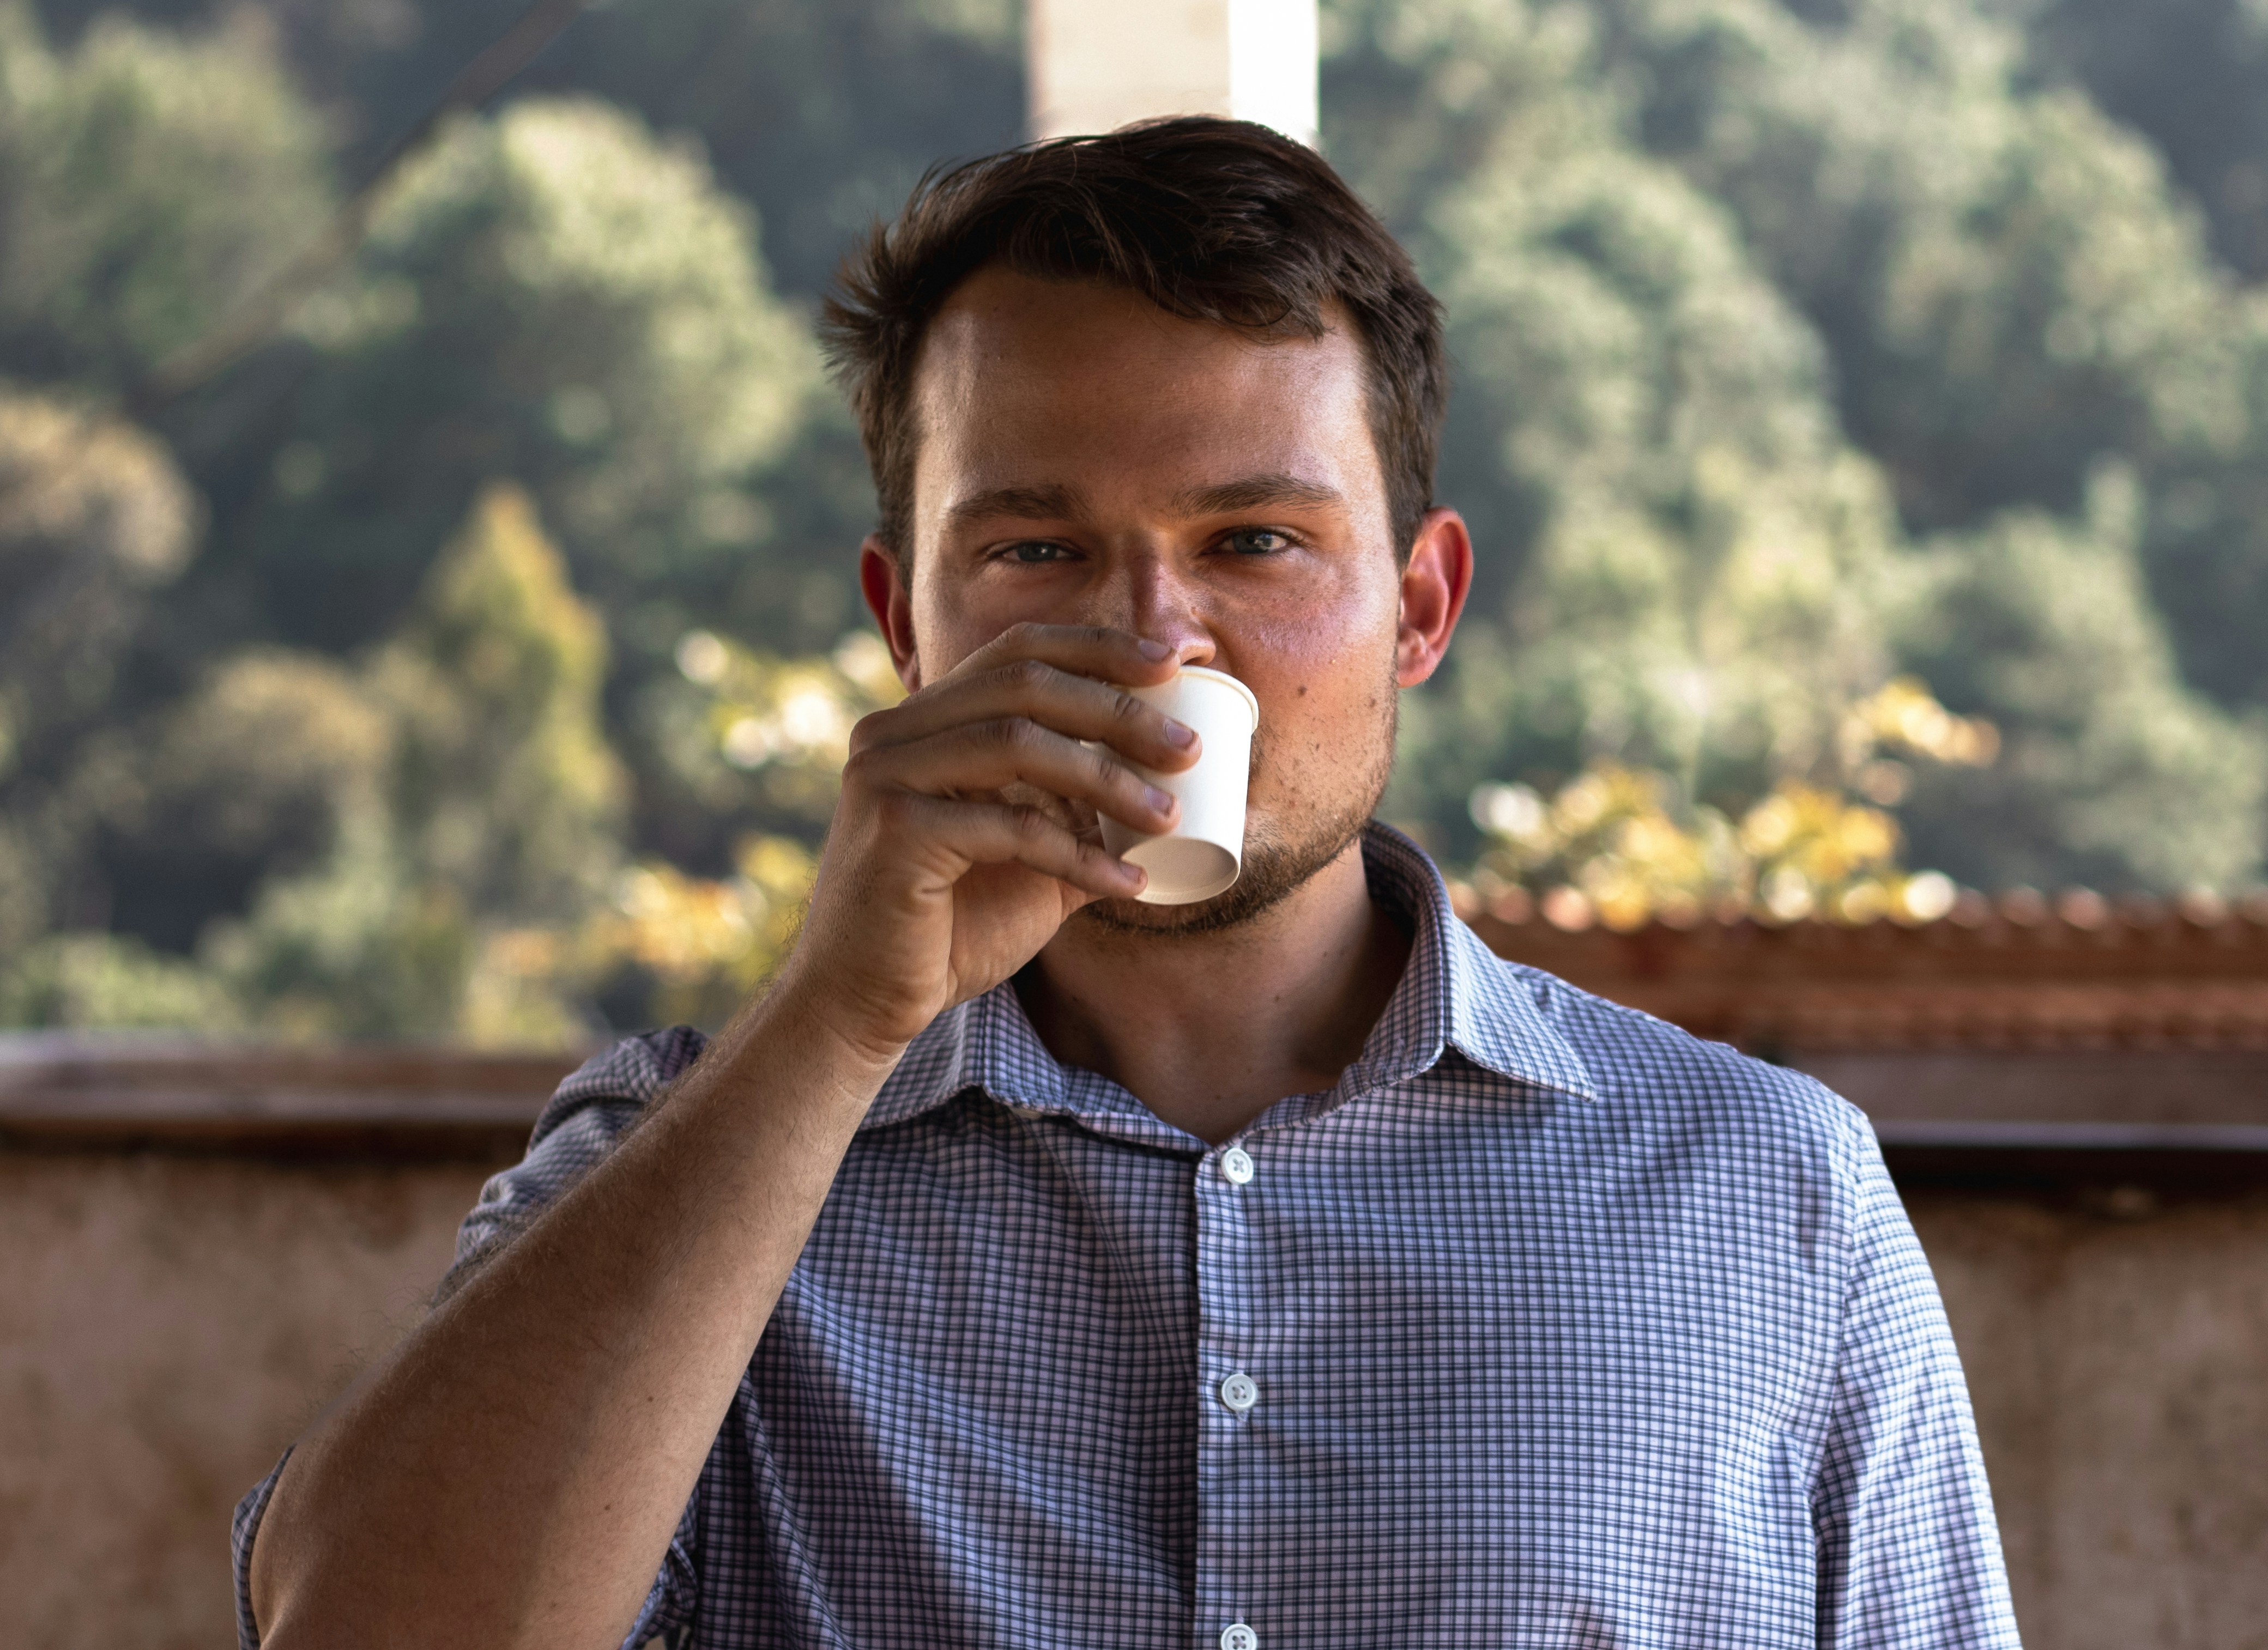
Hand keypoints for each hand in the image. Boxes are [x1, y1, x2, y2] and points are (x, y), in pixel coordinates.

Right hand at [773, 623, 1199, 1059]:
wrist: (865, 1003)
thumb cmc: (945, 930)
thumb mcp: (1029, 861)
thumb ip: (1080, 821)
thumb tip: (1170, 797)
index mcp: (924, 721)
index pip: (1017, 652)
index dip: (1098, 648)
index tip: (1174, 664)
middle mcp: (895, 731)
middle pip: (1024, 684)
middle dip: (1119, 710)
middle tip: (1188, 750)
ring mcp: (886, 774)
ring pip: (1017, 743)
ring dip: (1108, 778)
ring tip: (1170, 816)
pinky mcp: (895, 830)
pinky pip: (1010, 827)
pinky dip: (1080, 855)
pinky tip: (1128, 884)